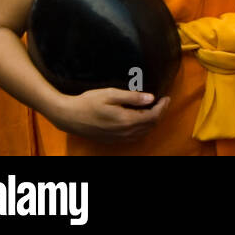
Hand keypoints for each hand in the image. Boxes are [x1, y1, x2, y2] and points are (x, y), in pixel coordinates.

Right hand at [55, 87, 169, 141]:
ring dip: (152, 122)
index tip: (166, 97)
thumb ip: (132, 97)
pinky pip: (134, 137)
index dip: (162, 107)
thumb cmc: (88, 102)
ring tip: (154, 109)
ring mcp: (118, 138)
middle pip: (150, 126)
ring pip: (143, 133)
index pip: (153, 116)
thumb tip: (151, 98)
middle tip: (163, 102)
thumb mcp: (111, 94)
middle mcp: (124, 132)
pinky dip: (142, 129)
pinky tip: (140, 120)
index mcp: (126, 120)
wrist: (68, 116)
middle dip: (160, 113)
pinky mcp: (112, 140)